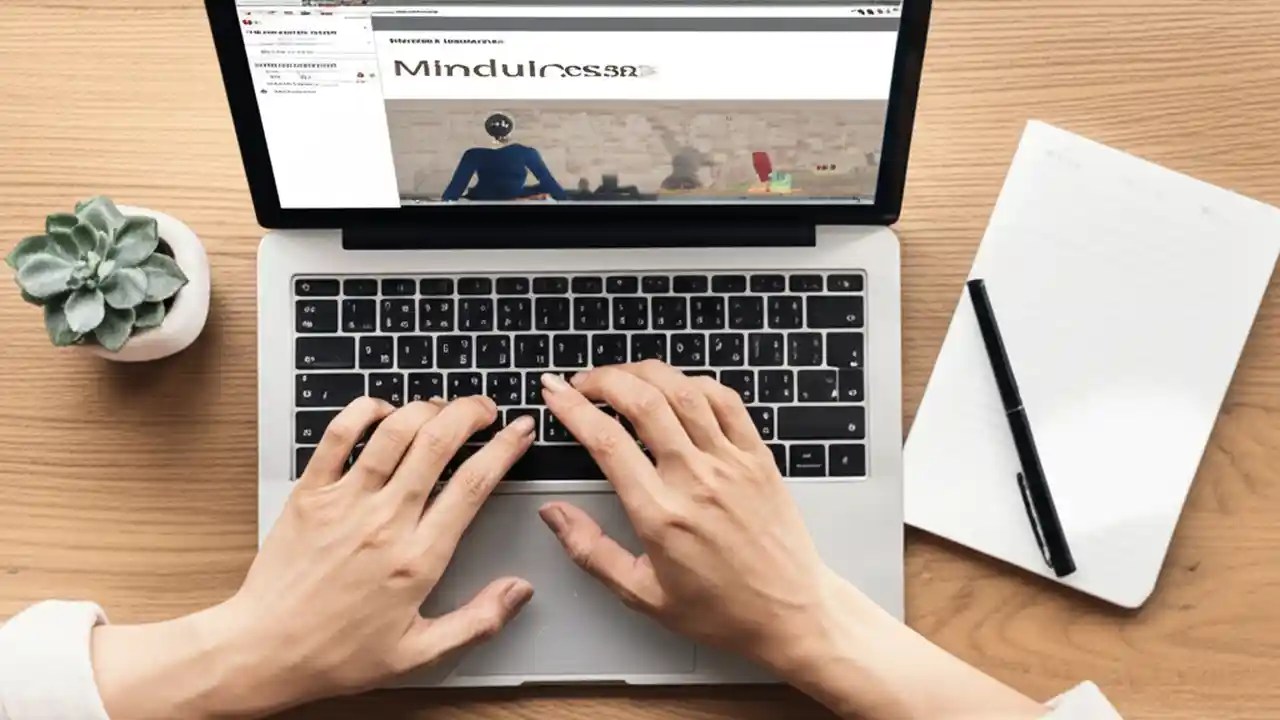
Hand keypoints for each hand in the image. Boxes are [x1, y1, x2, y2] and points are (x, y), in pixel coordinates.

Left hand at [92, 396, 536, 718]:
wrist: (263, 652)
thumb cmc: (337, 656)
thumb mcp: (419, 653)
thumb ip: (478, 620)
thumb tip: (520, 590)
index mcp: (417, 558)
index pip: (473, 485)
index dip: (504, 449)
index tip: (520, 431)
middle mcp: (384, 522)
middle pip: (438, 443)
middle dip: (470, 413)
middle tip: (485, 408)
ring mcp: (344, 503)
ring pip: (394, 431)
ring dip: (426, 407)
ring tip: (442, 406)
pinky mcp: (309, 494)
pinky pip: (337, 435)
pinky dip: (364, 411)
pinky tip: (382, 409)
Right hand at [537, 363, 843, 668]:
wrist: (791, 613)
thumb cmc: (721, 610)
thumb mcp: (642, 594)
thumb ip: (591, 551)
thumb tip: (553, 514)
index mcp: (661, 515)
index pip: (606, 442)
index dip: (572, 408)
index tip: (554, 393)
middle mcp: (696, 480)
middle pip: (642, 401)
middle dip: (602, 380)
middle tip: (580, 381)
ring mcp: (731, 464)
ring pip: (683, 391)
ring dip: (644, 372)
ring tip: (621, 376)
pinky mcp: (758, 458)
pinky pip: (727, 401)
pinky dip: (695, 382)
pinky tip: (675, 386)